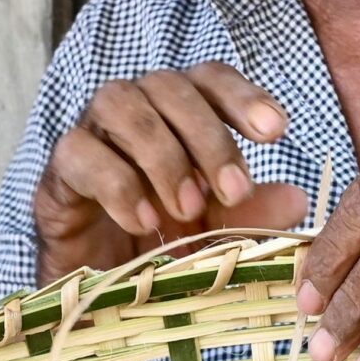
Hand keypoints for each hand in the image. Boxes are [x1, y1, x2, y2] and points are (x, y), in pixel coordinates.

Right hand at [34, 65, 311, 279]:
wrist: (98, 282)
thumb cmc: (161, 238)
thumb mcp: (218, 230)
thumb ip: (254, 213)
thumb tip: (299, 199)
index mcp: (178, 111)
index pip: (210, 78)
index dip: (243, 96)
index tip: (277, 131)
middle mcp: (136, 107)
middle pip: (170, 87)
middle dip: (208, 138)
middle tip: (234, 192)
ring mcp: (93, 132)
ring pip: (122, 105)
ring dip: (162, 156)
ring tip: (186, 209)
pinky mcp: (60, 169)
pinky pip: (81, 152)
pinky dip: (118, 185)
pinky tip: (144, 221)